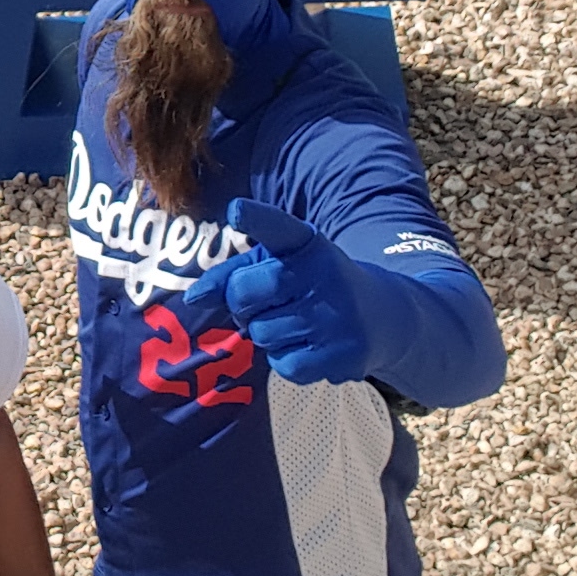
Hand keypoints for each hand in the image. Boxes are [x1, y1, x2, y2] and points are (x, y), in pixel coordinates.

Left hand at [185, 197, 383, 385]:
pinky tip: (309, 345)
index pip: (277, 227)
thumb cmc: (311, 285)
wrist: (383, 317)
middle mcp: (323, 274)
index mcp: (306, 243)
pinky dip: (286, 360)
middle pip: (244, 295)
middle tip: (267, 303)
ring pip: (261, 334)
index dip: (255, 218)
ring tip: (294, 323)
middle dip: (242, 304)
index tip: (236, 210)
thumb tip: (193, 299)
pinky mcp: (344, 354)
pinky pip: (283, 365)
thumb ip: (233, 274)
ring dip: (266, 334)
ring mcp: (336, 316)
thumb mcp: (278, 265)